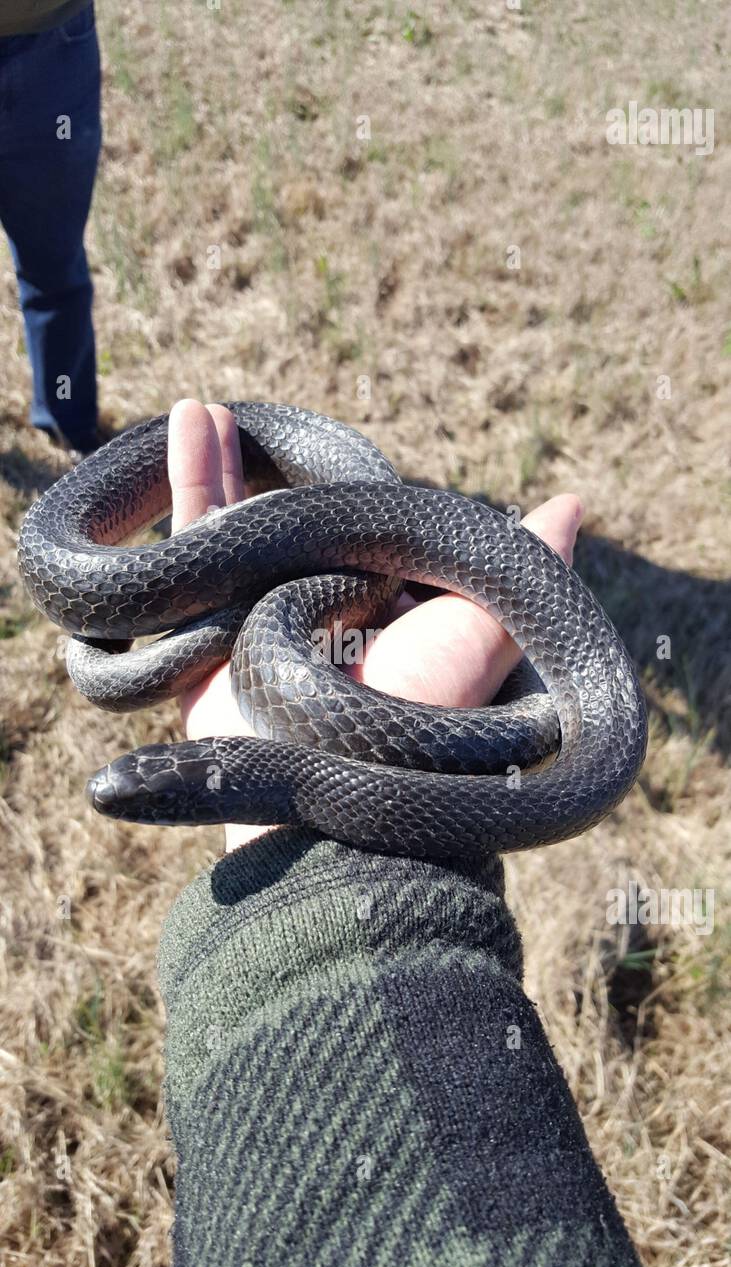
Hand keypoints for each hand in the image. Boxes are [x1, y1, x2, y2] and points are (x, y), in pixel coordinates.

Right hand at [168, 399, 583, 853]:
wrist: (346, 784)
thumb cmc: (424, 709)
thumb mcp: (486, 631)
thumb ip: (522, 569)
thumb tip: (572, 502)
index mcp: (380, 611)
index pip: (357, 530)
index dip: (341, 490)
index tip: (326, 447)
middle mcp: (318, 616)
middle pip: (287, 525)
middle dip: (266, 470)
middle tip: (245, 413)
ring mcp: (256, 626)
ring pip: (236, 529)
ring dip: (220, 464)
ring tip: (203, 408)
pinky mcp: (204, 636)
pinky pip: (193, 553)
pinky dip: (189, 486)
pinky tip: (186, 423)